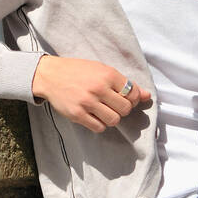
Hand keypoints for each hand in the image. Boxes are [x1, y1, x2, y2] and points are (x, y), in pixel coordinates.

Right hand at [31, 55, 150, 133]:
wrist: (51, 75)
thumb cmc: (79, 71)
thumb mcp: (102, 70)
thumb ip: (124, 83)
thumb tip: (147, 96)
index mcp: (107, 74)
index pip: (132, 93)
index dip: (133, 99)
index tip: (126, 98)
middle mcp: (99, 88)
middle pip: (125, 109)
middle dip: (124, 109)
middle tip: (115, 106)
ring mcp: (87, 103)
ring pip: (114, 120)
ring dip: (113, 118)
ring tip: (105, 111)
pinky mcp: (77, 115)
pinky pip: (99, 127)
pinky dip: (101, 124)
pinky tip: (95, 116)